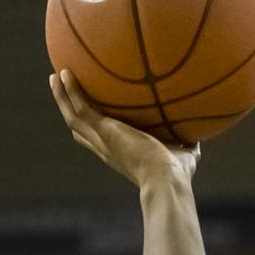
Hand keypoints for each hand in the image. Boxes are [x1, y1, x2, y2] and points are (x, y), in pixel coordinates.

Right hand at [49, 70, 199, 188]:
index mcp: (119, 154)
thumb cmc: (177, 176)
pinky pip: (81, 107)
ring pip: (72, 116)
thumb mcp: (183, 155)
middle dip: (68, 108)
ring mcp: (102, 139)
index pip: (96, 142)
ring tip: (54, 77)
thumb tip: (199, 135)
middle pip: (78, 127)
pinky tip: (63, 74)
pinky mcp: (104, 130)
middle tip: (61, 90)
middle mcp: (105, 148)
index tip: (83, 114)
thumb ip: (186, 144)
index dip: (87, 130)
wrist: (167, 181)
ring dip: (61, 96)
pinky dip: (70, 92)